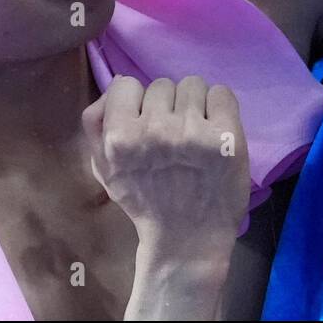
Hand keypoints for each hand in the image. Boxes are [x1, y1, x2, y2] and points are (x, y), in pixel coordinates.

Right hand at [81, 76, 249, 247]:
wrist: (188, 238)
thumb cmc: (145, 200)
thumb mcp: (104, 168)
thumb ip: (96, 125)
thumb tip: (115, 84)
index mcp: (120, 137)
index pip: (126, 84)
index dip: (136, 103)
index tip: (145, 124)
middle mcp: (156, 130)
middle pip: (162, 84)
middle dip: (166, 106)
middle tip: (172, 137)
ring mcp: (193, 132)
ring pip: (192, 85)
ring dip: (194, 105)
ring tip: (194, 135)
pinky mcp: (226, 136)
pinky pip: (221, 93)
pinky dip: (219, 107)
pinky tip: (215, 132)